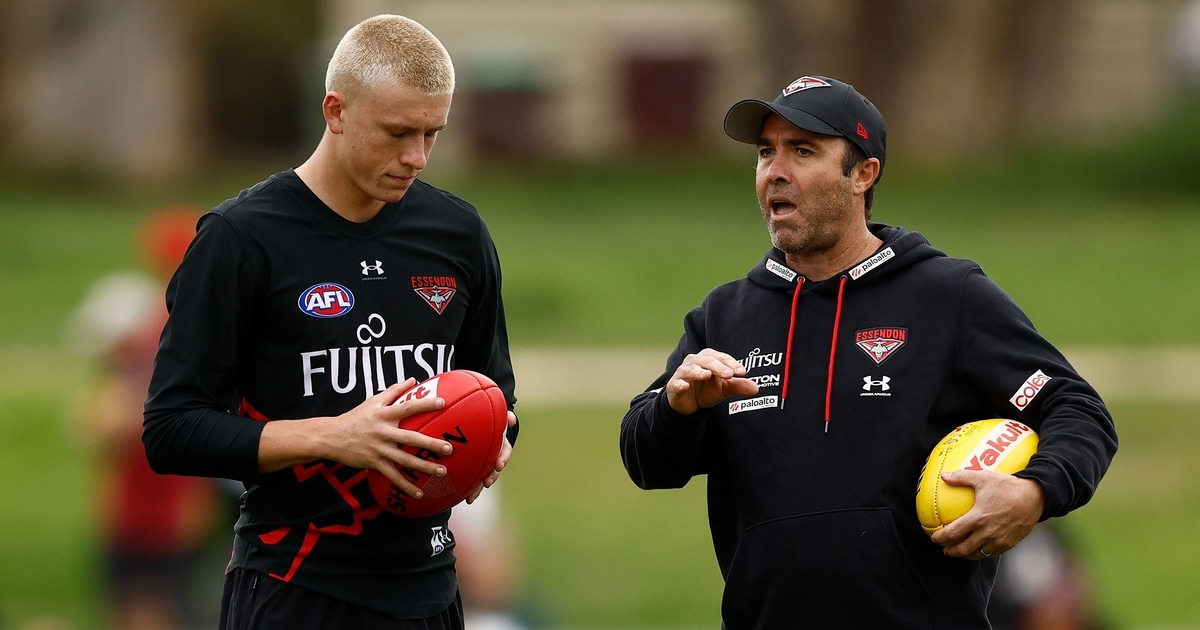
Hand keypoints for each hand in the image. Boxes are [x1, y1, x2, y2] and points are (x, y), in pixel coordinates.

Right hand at [258, 379, 453, 499]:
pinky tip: (419, 493)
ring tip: (442, 472)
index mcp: (384, 414)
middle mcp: (383, 432)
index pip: (408, 407)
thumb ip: (394, 391)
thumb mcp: (373, 401)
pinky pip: (393, 476)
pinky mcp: (374, 463)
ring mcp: (379, 449)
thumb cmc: (356, 417)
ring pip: (405, 460)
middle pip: (411, 438)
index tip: (443, 402)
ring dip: (424, 468)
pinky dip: (406, 486)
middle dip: (430, 444)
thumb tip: (413, 379)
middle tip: (448, 448)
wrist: (331, 437)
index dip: (425, 404)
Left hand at [465, 411, 516, 503]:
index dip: (502, 458)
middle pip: (494, 468)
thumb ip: (502, 417)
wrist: (475, 427)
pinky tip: (468, 500)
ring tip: (473, 496)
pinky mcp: (475, 470)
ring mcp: (485, 464)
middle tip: (487, 482)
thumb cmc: (486, 420)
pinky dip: (472, 491)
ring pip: (484, 477)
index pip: (505, 451)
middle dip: (491, 476)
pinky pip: (474, 481)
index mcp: (500, 443)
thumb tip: (512, 418)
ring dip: (479, 487)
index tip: (498, 464)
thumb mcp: (494, 417)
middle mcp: (494, 455)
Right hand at [666, 349, 758, 414]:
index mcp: (709, 358)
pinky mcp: (674, 385)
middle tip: (729, 375)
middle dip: (719, 367)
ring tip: (707, 375)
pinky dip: (680, 384)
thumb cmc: (707, 390)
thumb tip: (756, 388)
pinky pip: (677, 383)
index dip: (732, 364)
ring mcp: (683, 373)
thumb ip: (738, 385)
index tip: (742, 372)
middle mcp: (695, 361)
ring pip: (691, 368)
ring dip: (699, 371)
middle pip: (707, 360)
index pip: (722, 358)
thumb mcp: (724, 389)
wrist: (689, 404)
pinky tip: (685, 386)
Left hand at [930, 469, 1044, 559]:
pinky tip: (978, 549)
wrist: (1035, 497)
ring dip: (965, 554)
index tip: (934, 538)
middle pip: (963, 548)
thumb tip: (944, 476)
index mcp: (978, 518)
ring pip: (977, 553)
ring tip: (959, 552)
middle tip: (944, 549)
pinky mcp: (1009, 543)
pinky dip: (982, 553)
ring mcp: (999, 540)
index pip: (953, 533)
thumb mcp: (983, 477)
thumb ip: (962, 477)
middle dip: (951, 551)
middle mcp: (987, 532)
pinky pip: (992, 553)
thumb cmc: (1008, 486)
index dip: (941, 538)